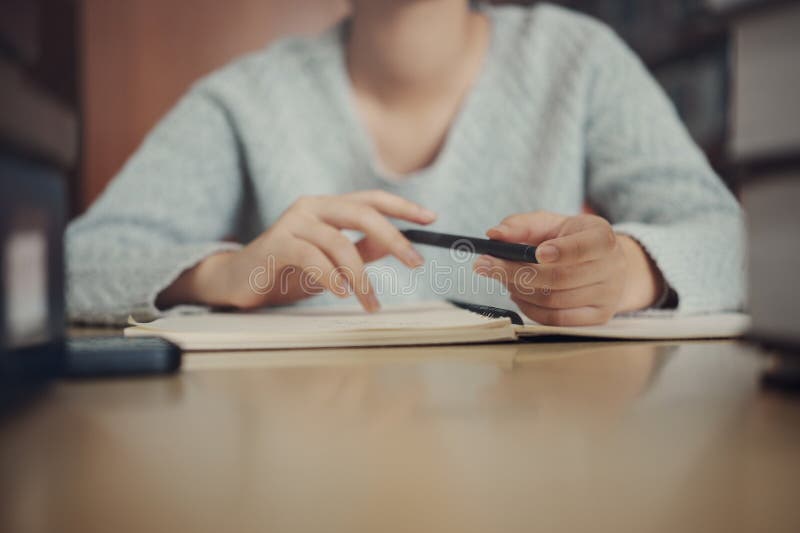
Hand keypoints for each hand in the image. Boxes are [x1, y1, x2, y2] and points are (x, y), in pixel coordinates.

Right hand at [158, 190, 436, 311]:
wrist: (240, 282)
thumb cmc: (288, 271)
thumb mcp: (332, 260)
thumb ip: (360, 249)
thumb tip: (394, 245)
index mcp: (327, 208)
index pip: (371, 199)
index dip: (403, 207)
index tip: (431, 218)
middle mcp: (311, 207)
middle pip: (362, 213)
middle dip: (394, 238)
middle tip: (416, 263)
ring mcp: (292, 223)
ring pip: (339, 242)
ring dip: (361, 276)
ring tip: (371, 302)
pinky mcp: (276, 244)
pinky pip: (312, 258)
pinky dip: (332, 277)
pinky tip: (342, 293)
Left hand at [474, 212, 663, 325]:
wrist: (600, 263)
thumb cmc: (568, 239)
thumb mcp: (549, 224)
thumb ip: (521, 225)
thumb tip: (494, 235)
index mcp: (603, 237)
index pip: (586, 247)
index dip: (562, 251)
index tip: (537, 252)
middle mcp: (612, 267)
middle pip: (561, 278)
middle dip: (517, 272)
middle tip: (485, 265)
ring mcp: (607, 296)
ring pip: (555, 301)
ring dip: (519, 291)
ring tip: (502, 279)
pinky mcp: (597, 317)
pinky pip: (557, 320)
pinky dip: (530, 309)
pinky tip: (518, 295)